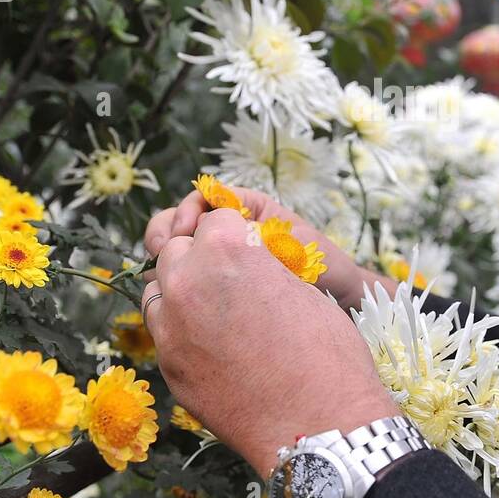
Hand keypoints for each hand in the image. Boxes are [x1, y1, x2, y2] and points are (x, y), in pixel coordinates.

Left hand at [140, 207, 400, 476]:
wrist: (319, 427)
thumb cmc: (327, 354)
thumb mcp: (301, 286)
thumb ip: (260, 264)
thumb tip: (244, 262)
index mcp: (227, 247)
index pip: (214, 218)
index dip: (236, 232)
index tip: (251, 250)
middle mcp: (187, 280)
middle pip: (177, 248)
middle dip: (202, 256)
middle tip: (234, 280)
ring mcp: (170, 326)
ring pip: (159, 288)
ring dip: (184, 290)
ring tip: (219, 310)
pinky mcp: (167, 366)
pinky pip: (163, 330)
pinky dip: (181, 327)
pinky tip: (213, 342)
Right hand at [144, 184, 391, 311]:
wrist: (338, 299)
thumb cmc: (323, 263)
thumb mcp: (293, 242)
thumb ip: (257, 233)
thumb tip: (215, 225)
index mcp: (247, 208)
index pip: (203, 198)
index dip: (187, 211)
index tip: (187, 230)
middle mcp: (230, 228)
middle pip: (182, 220)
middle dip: (167, 231)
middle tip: (163, 250)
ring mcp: (222, 257)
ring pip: (180, 250)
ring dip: (167, 257)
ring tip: (160, 272)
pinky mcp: (218, 284)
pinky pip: (189, 278)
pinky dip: (178, 282)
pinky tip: (172, 297)